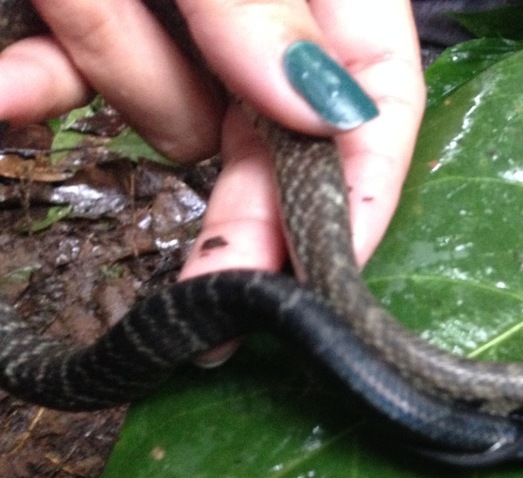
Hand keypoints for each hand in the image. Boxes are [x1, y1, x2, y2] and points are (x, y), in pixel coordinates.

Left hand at [0, 0, 425, 278]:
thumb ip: (257, 3)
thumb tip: (322, 110)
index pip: (379, 97)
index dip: (364, 195)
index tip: (328, 278)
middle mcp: (268, 4)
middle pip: (280, 131)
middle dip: (242, 204)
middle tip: (216, 296)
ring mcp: (191, 15)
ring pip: (173, 104)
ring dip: (111, 66)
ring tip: (54, 8)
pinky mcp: (113, 14)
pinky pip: (85, 77)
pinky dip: (42, 81)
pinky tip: (4, 86)